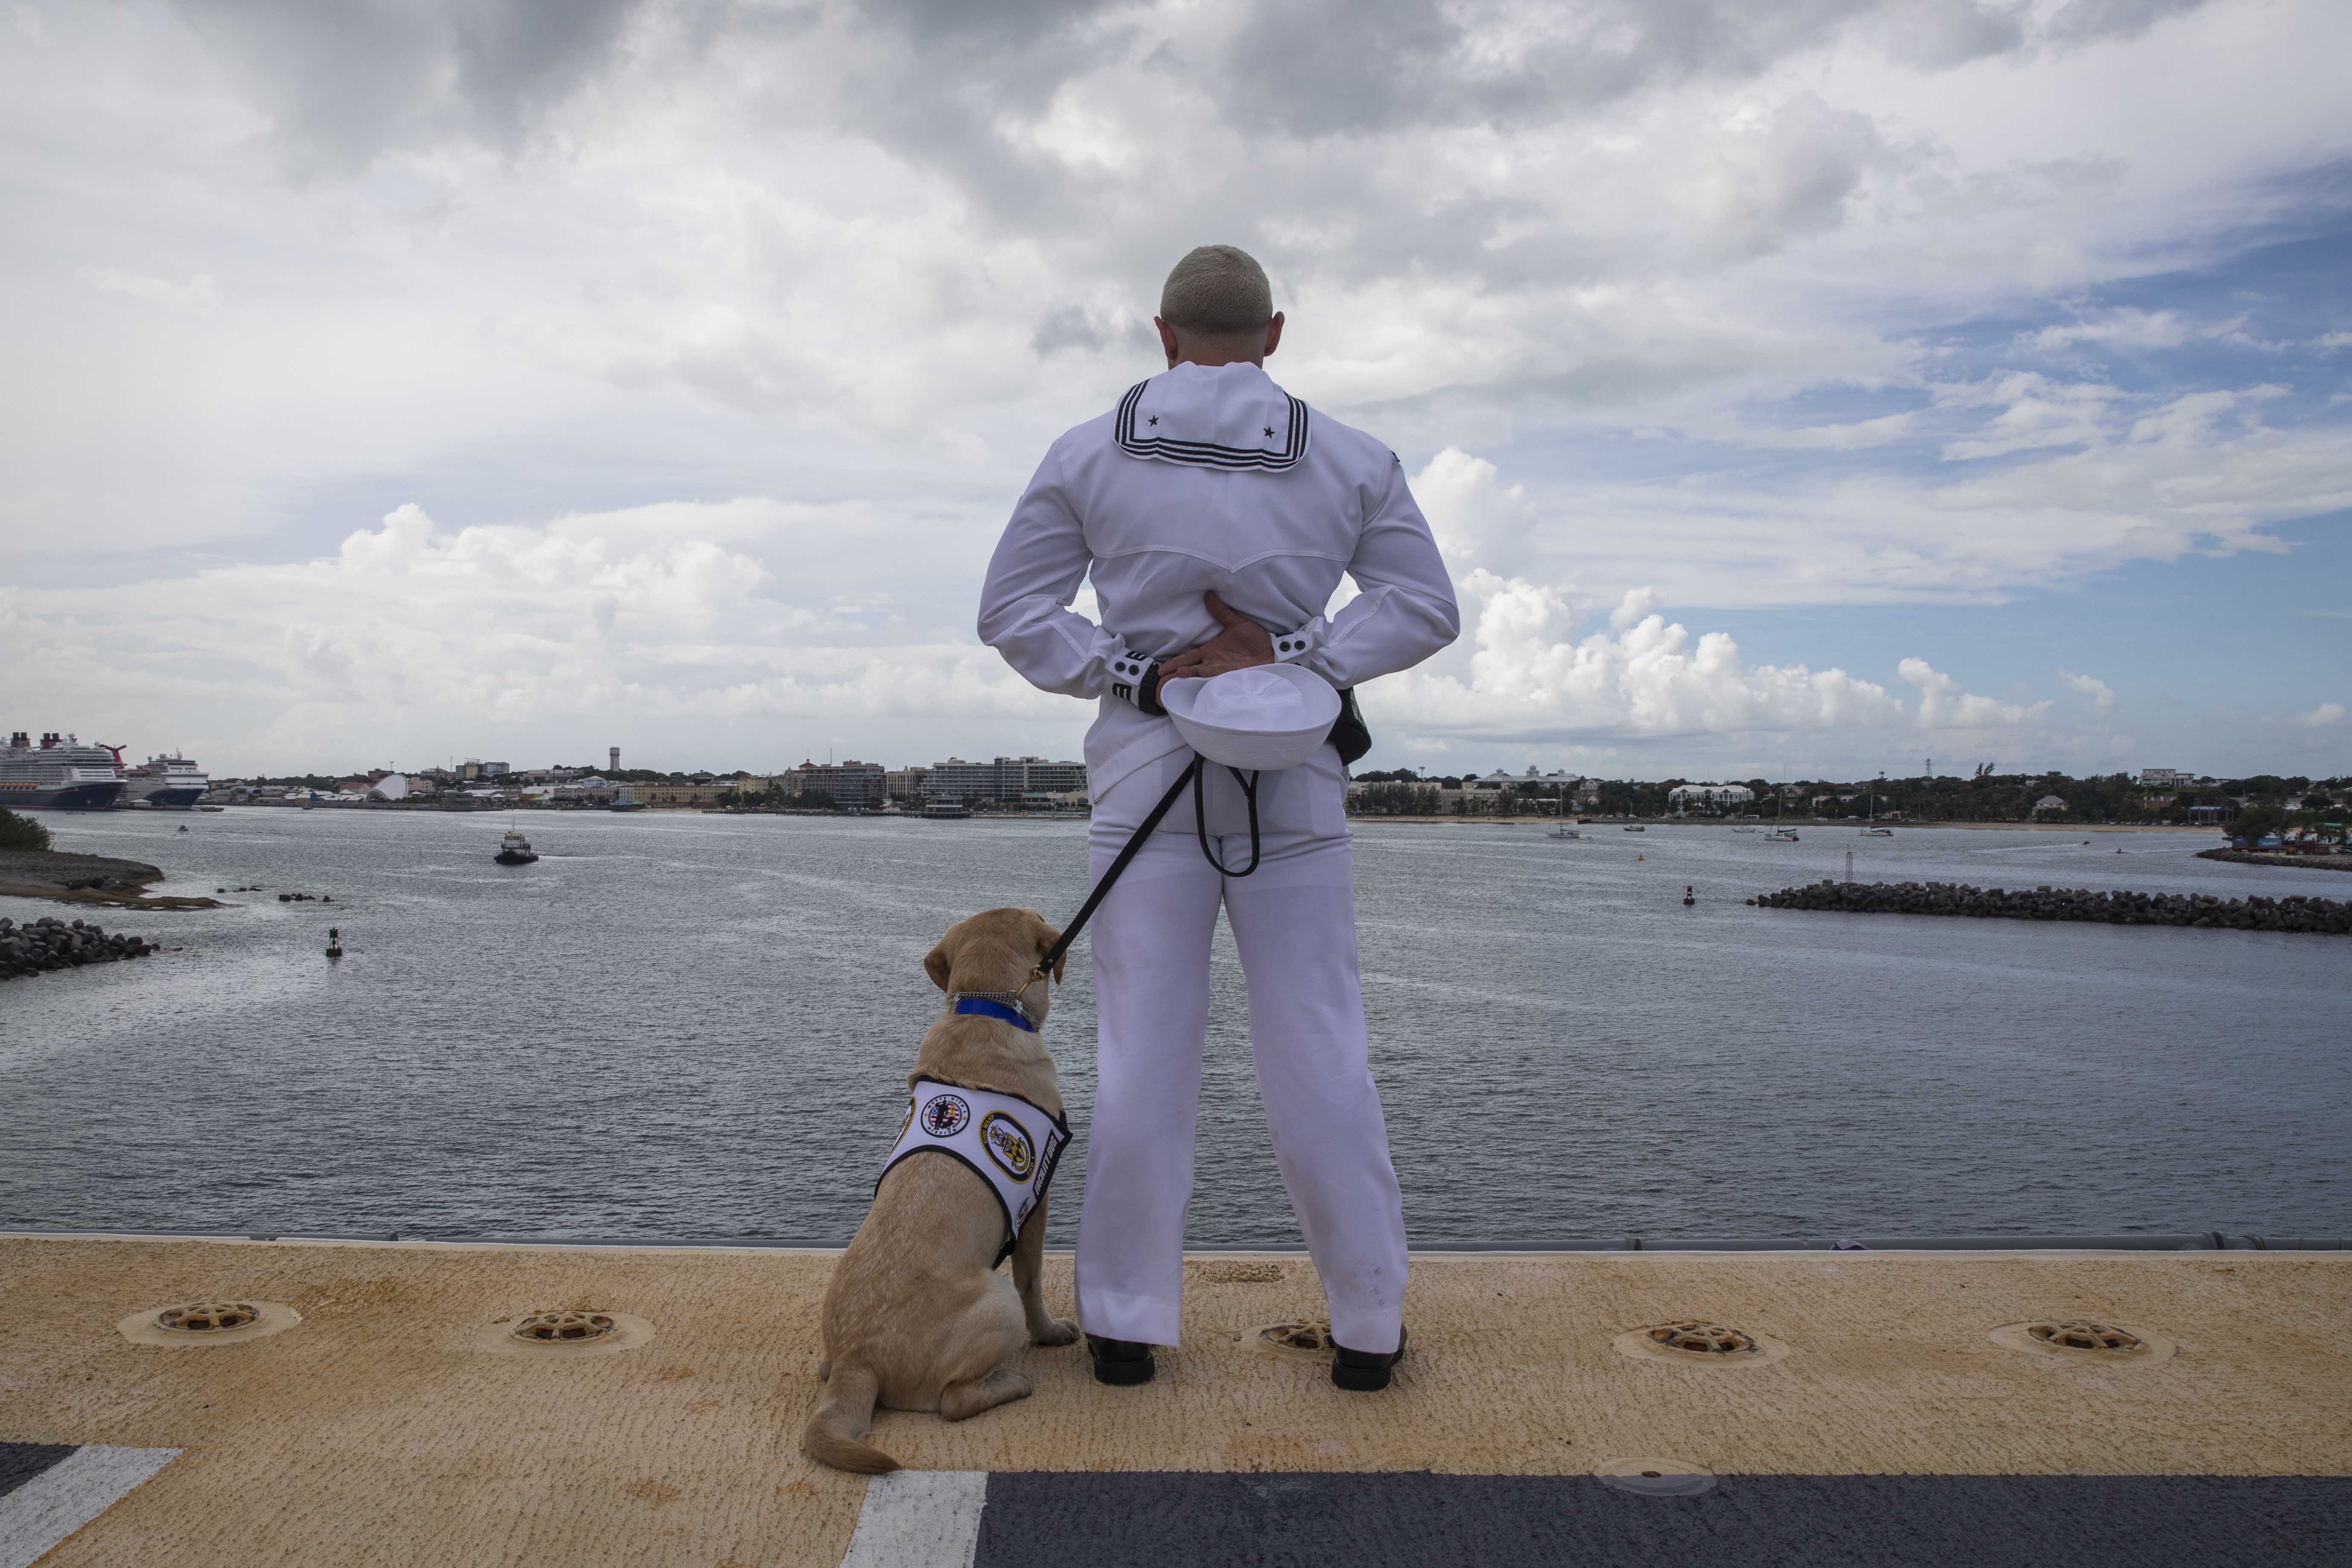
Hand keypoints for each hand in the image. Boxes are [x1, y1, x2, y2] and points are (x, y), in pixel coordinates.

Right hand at [1156, 592, 1273, 685]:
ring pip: (1199, 677)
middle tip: (1160, 681)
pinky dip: (1206, 682)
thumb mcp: (1238, 624)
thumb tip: (1208, 594)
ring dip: (1188, 678)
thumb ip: (1222, 612)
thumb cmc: (1256, 639)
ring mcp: (1221, 673)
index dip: (1175, 663)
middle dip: (1175, 675)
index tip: (1161, 669)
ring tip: (1177, 678)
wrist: (1274, 652)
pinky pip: (1216, 681)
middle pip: (1188, 670)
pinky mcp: (1231, 679)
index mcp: (1210, 651)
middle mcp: (1212, 664)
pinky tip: (1197, 682)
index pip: (1187, 658)